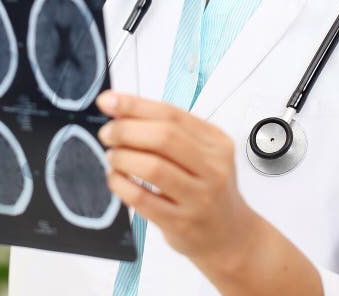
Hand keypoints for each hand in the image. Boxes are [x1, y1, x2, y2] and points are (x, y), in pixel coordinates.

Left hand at [96, 89, 258, 279]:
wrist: (230, 237)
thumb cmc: (208, 189)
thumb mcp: (201, 153)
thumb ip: (167, 130)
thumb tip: (121, 111)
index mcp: (216, 142)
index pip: (171, 114)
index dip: (135, 105)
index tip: (109, 101)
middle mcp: (213, 168)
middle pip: (163, 137)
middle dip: (126, 130)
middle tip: (108, 133)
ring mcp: (199, 198)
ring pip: (153, 167)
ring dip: (123, 157)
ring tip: (112, 156)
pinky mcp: (182, 224)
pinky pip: (143, 199)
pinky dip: (121, 185)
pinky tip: (116, 178)